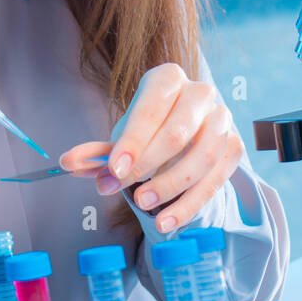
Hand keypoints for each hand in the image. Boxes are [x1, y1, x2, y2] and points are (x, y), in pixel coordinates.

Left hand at [58, 62, 243, 233]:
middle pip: (177, 133)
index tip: (115, 170)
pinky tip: (166, 221)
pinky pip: (215, 181)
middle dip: (147, 165)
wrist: (183, 132)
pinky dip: (188, 205)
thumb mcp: (121, 137)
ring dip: (170, 186)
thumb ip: (97, 151)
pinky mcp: (234, 148)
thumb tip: (67, 163)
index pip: (151, 108)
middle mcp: (200, 94)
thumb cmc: (148, 130)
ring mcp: (222, 120)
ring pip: (202, 158)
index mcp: (167, 79)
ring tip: (142, 205)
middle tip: (122, 188)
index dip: (133, 141)